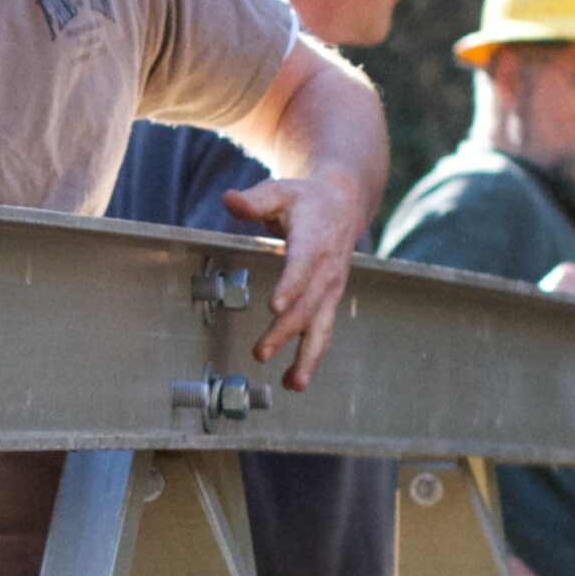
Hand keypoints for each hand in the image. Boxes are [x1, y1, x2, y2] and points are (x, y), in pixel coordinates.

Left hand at [219, 171, 367, 390]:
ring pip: (321, 326)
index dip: (291, 285)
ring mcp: (330, 288)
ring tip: (293, 383)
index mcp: (315, 239)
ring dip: (307, 356)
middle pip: (308, 304)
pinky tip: (295, 380)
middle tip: (260, 352)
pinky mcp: (328, 300)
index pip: (303, 264)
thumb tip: (230, 200)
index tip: (275, 306)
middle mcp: (327, 268)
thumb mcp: (279, 192)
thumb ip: (254, 200)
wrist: (344, 203)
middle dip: (285, 331)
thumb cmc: (305, 199)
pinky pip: (322, 331)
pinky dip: (311, 357)